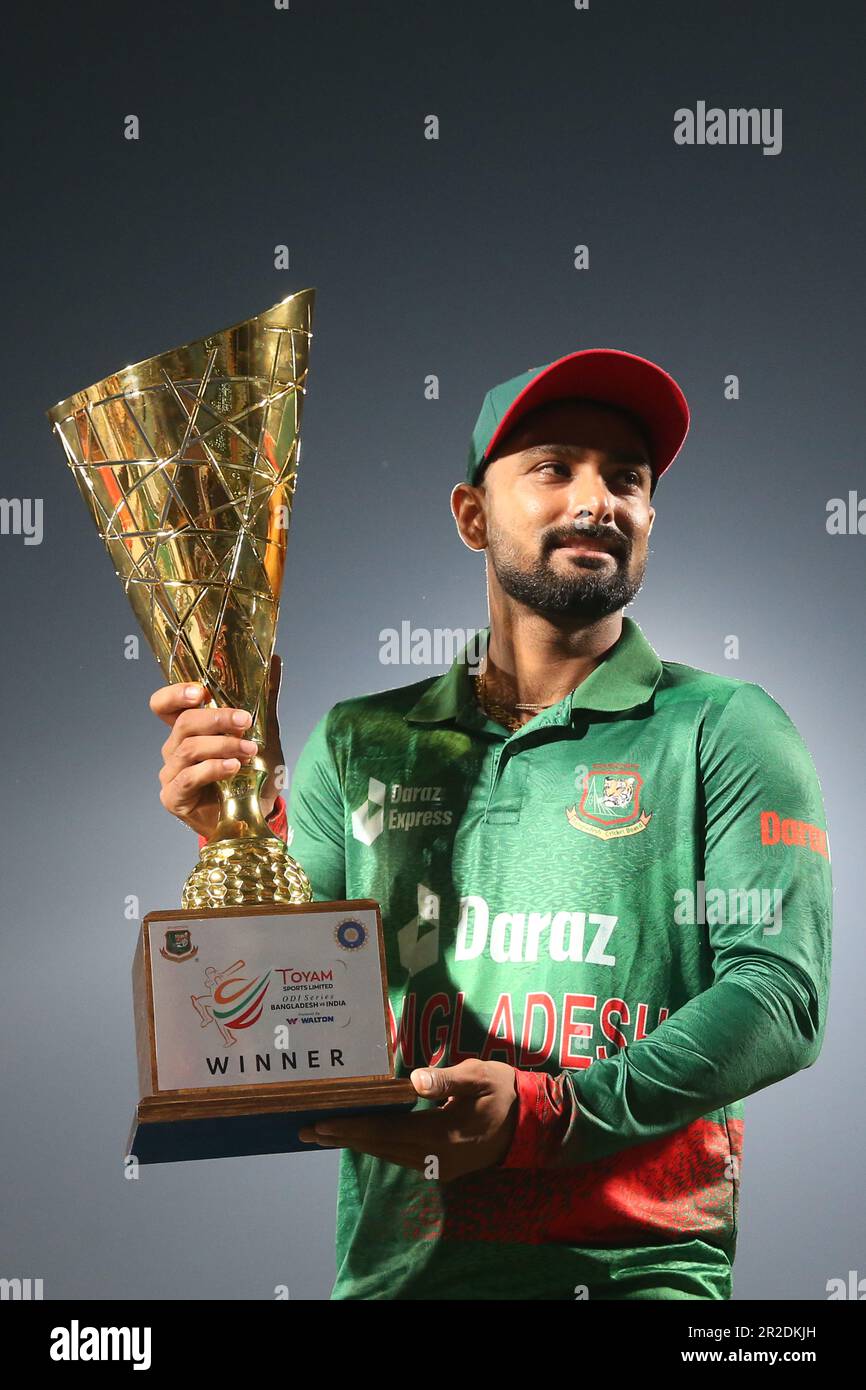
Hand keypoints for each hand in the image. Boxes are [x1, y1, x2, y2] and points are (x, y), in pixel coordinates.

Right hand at [150, 654, 286, 837]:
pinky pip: (188, 777)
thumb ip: (265, 699)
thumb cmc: (252, 775)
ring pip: (187, 749)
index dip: (174, 694)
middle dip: (216, 718)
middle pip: (182, 723)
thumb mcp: (263, 733)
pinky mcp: (174, 798)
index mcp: (188, 730)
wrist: (256, 816)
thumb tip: (273, 660)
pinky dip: (213, 768)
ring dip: (222, 745)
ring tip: (249, 750)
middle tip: (245, 721)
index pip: (163, 705)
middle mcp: (174, 749)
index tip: (200, 691)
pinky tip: (234, 767)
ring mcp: (171, 774)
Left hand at [297, 1060, 519, 1181]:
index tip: (321, 1123)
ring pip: (389, 1155)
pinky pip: (401, 1157)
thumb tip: (415, 1081)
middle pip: (380, 1148)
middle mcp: (437, 1158)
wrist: (533, 1123)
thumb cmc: (504, 1091)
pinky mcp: (443, 1167)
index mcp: (443, 1135)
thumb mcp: (478, 1075)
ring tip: (325, 1134)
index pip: (386, 1132)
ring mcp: (440, 1167)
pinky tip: (362, 1138)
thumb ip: (446, 1079)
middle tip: (307, 1130)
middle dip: (342, 1138)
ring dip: (356, 1144)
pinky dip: (377, 1147)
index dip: (352, 1127)